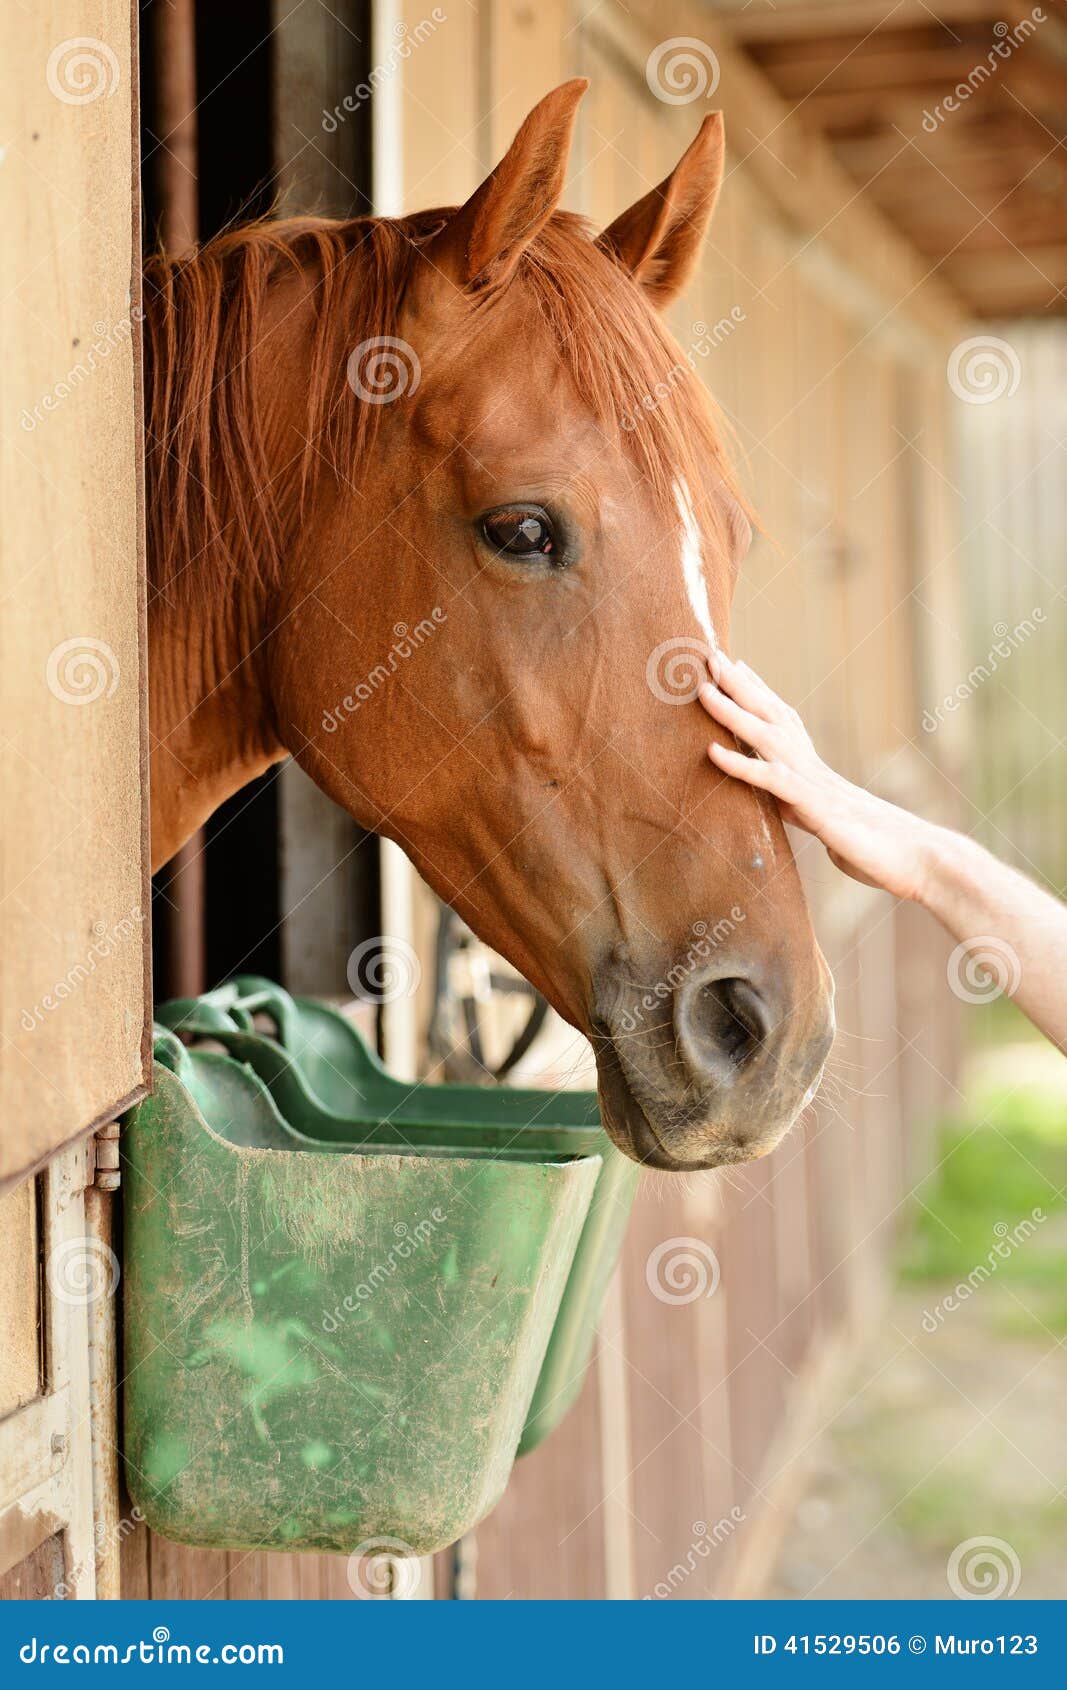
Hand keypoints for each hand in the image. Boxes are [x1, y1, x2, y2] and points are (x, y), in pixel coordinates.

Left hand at [698, 652, 936, 902]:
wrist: (917, 860)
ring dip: (732, 710)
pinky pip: (771, 780)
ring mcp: (813, 782)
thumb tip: (786, 804)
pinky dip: (739, 764)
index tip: (737, 666)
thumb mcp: (829, 824)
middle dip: (740, 685)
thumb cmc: (878, 848)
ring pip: (766, 736)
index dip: (760, 693)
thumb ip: (803, 809)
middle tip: (711, 655)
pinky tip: (711, 751)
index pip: (785, 721)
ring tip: (701, 687)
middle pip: (772, 715)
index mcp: (816, 770)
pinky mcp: (814, 806)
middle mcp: (813, 767)